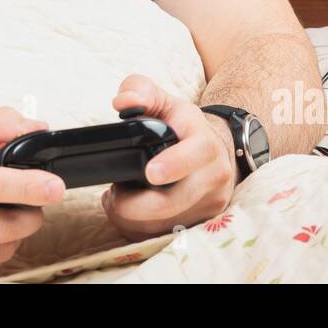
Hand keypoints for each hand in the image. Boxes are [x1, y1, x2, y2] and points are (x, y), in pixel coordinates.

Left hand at [102, 74, 237, 240]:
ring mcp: (211, 203)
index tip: (149, 172)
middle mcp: (214, 176)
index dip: (174, 164)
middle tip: (112, 192)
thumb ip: (140, 91)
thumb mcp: (163, 100)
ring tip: (115, 201)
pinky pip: (166, 236)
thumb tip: (122, 102)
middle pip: (174, 202)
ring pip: (166, 224)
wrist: (216, 149)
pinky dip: (140, 229)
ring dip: (132, 219)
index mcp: (205, 142)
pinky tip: (127, 214)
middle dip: (135, 204)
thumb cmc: (181, 125)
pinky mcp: (202, 222)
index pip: (197, 154)